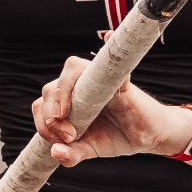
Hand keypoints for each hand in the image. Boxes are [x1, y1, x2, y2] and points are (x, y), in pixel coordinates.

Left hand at [32, 54, 191, 167]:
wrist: (148, 137)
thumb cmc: (117, 136)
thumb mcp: (90, 149)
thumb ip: (71, 154)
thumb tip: (56, 153)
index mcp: (70, 100)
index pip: (43, 102)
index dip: (43, 122)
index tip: (58, 141)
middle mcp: (82, 85)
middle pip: (51, 87)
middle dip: (51, 116)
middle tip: (70, 136)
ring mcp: (101, 79)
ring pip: (72, 70)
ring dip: (65, 93)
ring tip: (71, 121)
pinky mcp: (121, 81)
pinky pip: (114, 58)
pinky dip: (111, 43)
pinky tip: (109, 37)